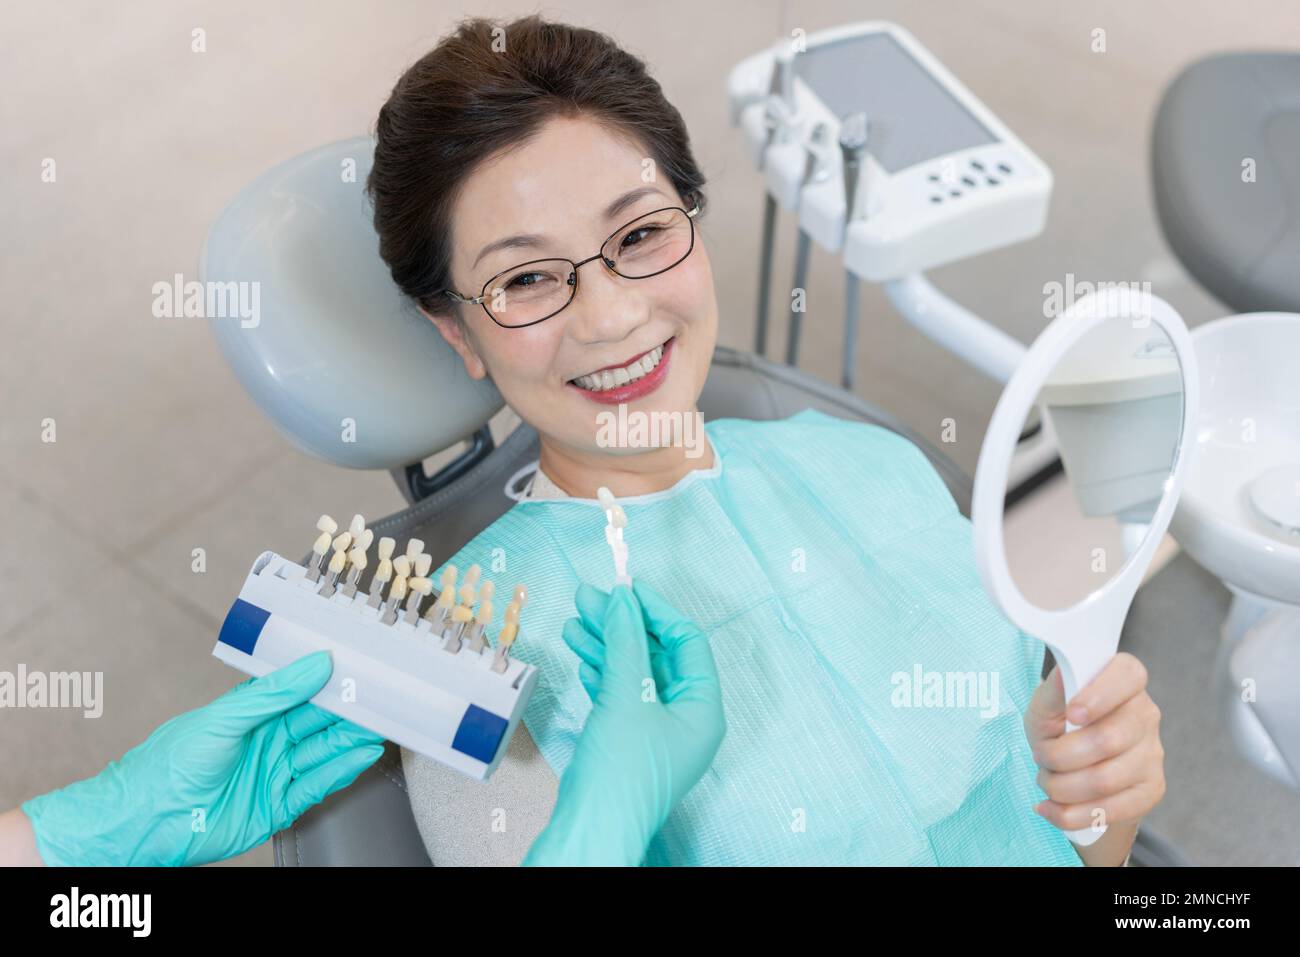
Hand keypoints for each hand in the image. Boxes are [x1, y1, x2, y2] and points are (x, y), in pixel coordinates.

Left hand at [21, 651, 383, 865]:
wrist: (142, 820)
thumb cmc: (167, 763)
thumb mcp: (223, 717)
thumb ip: (273, 693)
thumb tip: (315, 663)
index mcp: (252, 714)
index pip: (301, 693)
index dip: (329, 682)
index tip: (359, 668)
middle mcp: (267, 742)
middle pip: (318, 723)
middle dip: (349, 710)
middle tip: (382, 697)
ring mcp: (273, 774)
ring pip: (322, 753)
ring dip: (351, 740)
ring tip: (381, 726)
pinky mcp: (277, 807)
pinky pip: (316, 787)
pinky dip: (341, 772)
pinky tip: (361, 756)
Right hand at [524, 580, 725, 865]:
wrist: (590, 831)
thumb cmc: (620, 775)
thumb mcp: (627, 697)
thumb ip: (626, 642)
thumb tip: (624, 599)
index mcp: (702, 710)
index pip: (687, 643)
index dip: (657, 612)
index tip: (628, 588)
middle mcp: (685, 720)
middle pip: (656, 655)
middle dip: (622, 625)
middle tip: (589, 598)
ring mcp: (656, 733)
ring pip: (633, 674)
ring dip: (605, 645)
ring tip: (574, 621)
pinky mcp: (629, 743)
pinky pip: (620, 696)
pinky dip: (601, 673)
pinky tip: (582, 656)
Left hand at [1026, 653, 1165, 837]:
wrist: (1072, 765)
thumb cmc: (1059, 724)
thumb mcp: (1047, 704)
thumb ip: (1054, 690)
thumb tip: (1064, 674)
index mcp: (1125, 681)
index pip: (1128, 676)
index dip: (1099, 695)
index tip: (1072, 714)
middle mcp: (1146, 714)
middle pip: (1107, 740)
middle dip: (1059, 756)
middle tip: (1040, 756)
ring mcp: (1153, 754)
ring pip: (1104, 781)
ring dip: (1060, 787)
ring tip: (1045, 780)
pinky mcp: (1150, 790)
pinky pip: (1110, 811)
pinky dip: (1069, 815)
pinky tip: (1049, 808)